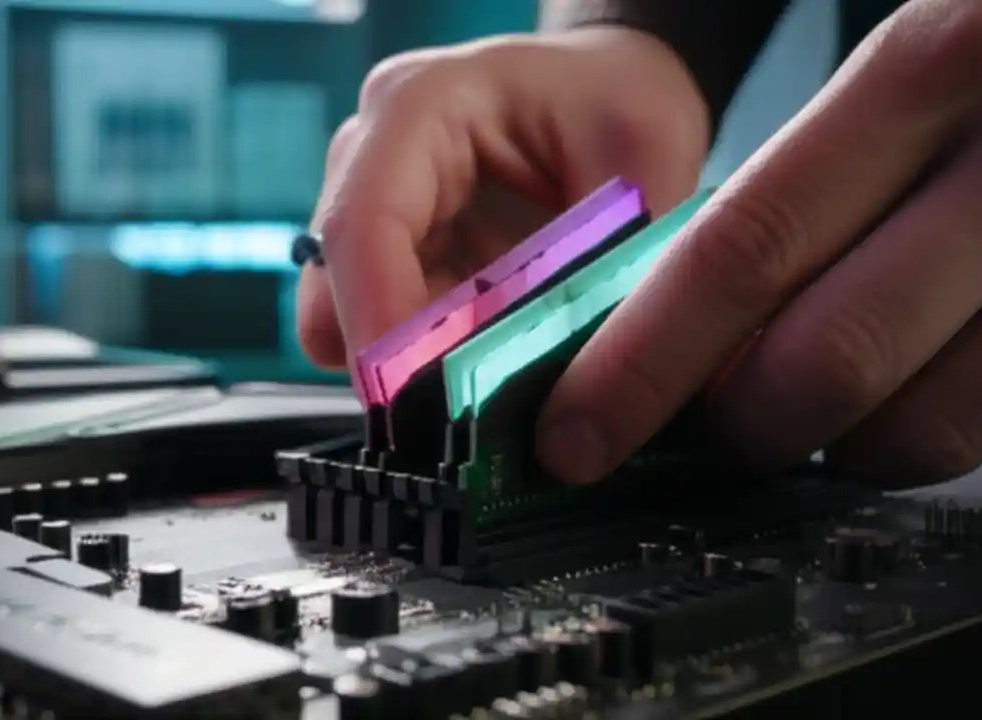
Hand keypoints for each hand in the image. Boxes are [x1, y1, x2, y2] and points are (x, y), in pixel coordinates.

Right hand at [297, 28, 709, 367]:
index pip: (364, 225)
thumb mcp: (643, 160)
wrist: (606, 83)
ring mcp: (370, 206)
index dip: (379, 322)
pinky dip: (431, 362)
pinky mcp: (389, 254)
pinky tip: (489, 368)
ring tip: (493, 392)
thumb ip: (608, 261)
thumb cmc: (619, 96)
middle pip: (338, 283)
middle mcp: (369, 155)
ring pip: (351, 317)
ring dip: (414, 367)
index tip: (418, 402)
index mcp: (417, 108)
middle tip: (464, 421)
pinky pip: (386, 327)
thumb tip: (589, 379)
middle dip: (393, 363)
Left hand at [538, 0, 981, 488]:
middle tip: (713, 428)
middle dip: (740, 423)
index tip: (574, 437)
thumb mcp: (905, 72)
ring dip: (833, 445)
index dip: (641, 363)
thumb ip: (792, 190)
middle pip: (826, 356)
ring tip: (812, 410)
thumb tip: (656, 323)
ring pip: (919, 424)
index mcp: (924, 70)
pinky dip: (912, 438)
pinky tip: (894, 401)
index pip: (744, 247)